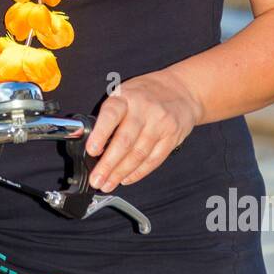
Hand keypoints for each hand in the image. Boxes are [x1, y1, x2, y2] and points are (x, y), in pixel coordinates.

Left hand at [85, 70, 203, 190]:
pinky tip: (126, 179)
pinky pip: (153, 159)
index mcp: (126, 96)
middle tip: (97, 179)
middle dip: (108, 164)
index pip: (111, 115)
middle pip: (125, 141)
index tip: (91, 150)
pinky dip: (138, 172)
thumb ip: (110, 115)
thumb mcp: (124, 94)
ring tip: (108, 184)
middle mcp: (144, 109)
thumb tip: (92, 144)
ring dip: (121, 173)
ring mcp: (160, 124)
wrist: (182, 90)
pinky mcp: (172, 137)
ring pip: (139, 154)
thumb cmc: (146, 93)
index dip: (100, 134)